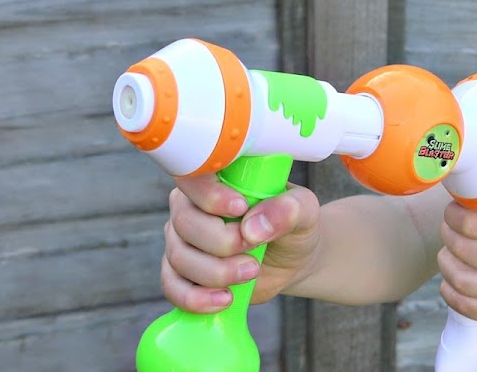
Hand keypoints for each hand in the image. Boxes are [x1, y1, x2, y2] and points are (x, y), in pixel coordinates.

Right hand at [160, 174, 320, 312]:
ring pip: (178, 257)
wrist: (292, 259)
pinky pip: (172, 287)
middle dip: (222, 242)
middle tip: (254, 248)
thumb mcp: (304, 211)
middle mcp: (191, 207)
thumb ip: (289, 208)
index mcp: (216, 180)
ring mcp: (181, 240)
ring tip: (251, 271)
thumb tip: (254, 227)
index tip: (240, 209)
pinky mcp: (181, 273)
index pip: (193, 177)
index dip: (209, 195)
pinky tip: (225, 299)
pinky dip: (196, 298)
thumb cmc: (293, 224)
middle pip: (184, 223)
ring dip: (216, 271)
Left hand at [437, 202, 476, 329]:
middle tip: (449, 228)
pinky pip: (467, 307)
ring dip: (445, 262)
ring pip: (460, 279)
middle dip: (448, 234)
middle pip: (463, 248)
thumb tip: (468, 196)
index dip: (454, 215)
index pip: (474, 223)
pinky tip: (452, 279)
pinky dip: (450, 292)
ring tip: (448, 252)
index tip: (453, 211)